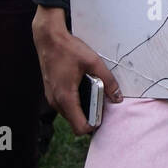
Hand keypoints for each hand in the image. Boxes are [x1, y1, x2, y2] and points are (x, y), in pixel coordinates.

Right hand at [33, 5, 120, 135]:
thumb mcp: (93, 62)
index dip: (94, 125)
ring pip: (69, 115)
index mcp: (66, 97)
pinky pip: (65, 105)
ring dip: (82, 110)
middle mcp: (56, 101)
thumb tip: (118, 96)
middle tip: (102, 103)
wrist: (48, 39)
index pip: (80, 127)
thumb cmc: (68, 49)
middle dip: (89, 117)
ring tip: (94, 94)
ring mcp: (51, 98)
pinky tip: (84, 89)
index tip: (103, 115)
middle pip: (75, 122)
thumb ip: (108, 80)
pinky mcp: (51, 92)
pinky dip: (75, 103)